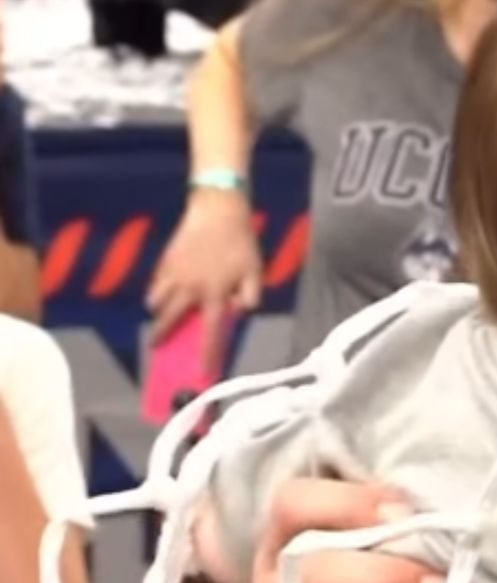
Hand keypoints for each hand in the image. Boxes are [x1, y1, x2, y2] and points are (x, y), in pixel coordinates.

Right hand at [147, 191, 261, 359]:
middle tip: (156, 346)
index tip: (202, 373)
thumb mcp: (255, 271)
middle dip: (161, 336)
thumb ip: (250, 297)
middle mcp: (190, 289)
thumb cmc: (240, 241)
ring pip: (156, 301)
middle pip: (169, 320)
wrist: (217, 209)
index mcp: (215, 295)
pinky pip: (155, 282)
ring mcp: (174, 274)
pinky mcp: (165, 260)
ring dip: (157, 311)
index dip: (207, 355)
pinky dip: (155, 290)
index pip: (210, 333)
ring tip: (158, 315)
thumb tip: (236, 314)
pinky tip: (159, 291)